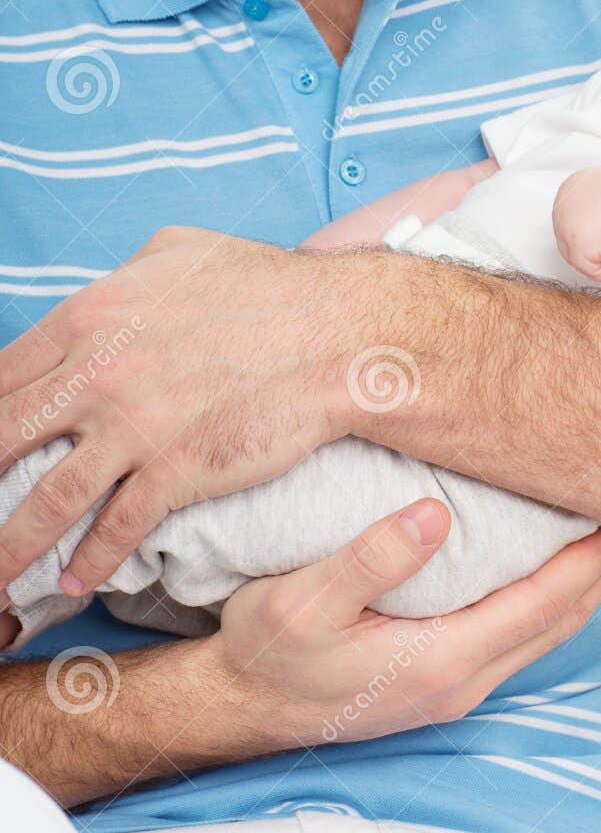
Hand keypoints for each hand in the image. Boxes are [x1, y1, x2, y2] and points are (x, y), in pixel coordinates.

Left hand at [0, 226, 354, 596]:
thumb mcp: (178, 250)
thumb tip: (105, 289)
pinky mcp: (178, 470)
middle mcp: (98, 374)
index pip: (0, 376)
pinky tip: (75, 582)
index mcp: (90, 317)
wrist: (335, 334)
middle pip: (3, 439)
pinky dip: (91, 560)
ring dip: (9, 546)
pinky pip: (118, 526)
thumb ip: (125, 275)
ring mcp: (135, 427)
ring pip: (47, 499)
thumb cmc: (266, 286)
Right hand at [213, 497, 600, 745]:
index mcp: (442, 659)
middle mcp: (464, 680)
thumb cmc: (264, 653)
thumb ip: (369, 559)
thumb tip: (436, 514)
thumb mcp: (300, 602)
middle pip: (563, 618)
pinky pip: (521, 634)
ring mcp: (457, 685)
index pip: (545, 601)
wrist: (237, 710)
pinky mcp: (443, 679)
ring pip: (547, 630)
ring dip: (588, 583)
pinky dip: (554, 598)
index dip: (595, 557)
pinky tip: (556, 569)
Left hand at [552, 166, 600, 282]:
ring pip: (577, 255)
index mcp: (574, 185)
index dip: (596, 234)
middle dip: (598, 248)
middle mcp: (564, 202)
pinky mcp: (575, 243)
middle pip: (571, 239)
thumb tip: (597, 231)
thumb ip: (599, 209)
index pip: (575, 220)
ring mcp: (566, 222)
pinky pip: (588, 268)